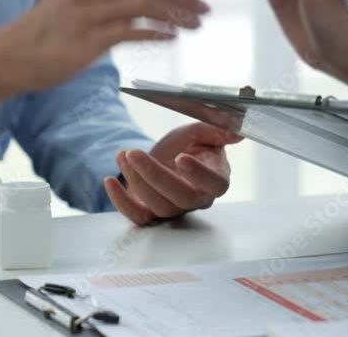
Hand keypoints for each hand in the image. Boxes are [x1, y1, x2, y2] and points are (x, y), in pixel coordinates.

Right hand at [0, 0, 209, 125]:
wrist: (11, 55)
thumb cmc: (52, 25)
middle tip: (206, 7)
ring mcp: (87, 12)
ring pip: (145, 4)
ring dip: (176, 14)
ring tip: (196, 23)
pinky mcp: (87, 39)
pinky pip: (131, 31)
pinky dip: (156, 32)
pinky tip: (173, 37)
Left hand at [103, 123, 240, 225]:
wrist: (164, 158)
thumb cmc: (186, 146)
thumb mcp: (199, 132)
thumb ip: (216, 131)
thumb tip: (237, 133)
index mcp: (216, 178)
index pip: (215, 184)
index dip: (199, 174)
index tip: (181, 158)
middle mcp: (198, 199)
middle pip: (182, 197)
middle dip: (155, 175)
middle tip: (135, 154)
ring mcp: (174, 209)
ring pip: (159, 205)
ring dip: (137, 180)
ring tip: (125, 155)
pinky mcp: (152, 214)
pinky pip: (138, 216)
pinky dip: (121, 202)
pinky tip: (110, 180)